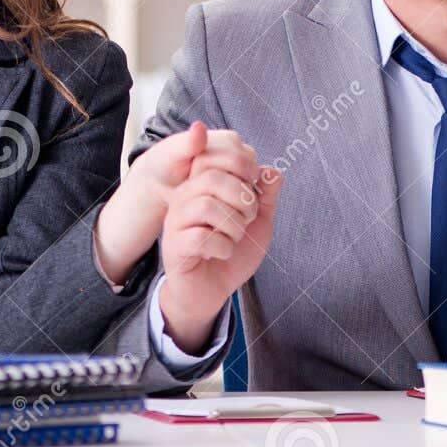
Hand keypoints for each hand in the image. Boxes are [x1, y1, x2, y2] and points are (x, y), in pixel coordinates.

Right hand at [158, 162, 281, 353]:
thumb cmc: (232, 251)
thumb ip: (266, 195)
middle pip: (212, 178)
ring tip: (235, 238)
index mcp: (202, 183)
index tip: (254, 190)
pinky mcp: (175, 246)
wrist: (212, 290)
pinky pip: (201, 238)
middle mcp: (185, 196)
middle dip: (243, 200)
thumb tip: (272, 170)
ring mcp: (176, 221)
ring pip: (207, 206)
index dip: (242, 167)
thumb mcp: (257, 221)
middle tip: (248, 219)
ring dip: (234, 226)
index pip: (214, 155)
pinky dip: (224, 247)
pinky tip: (223, 253)